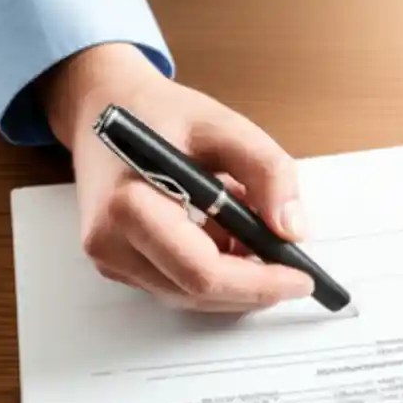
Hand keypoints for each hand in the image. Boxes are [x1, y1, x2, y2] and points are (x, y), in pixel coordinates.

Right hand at [39, 43, 313, 311]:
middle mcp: (110, 242)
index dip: (259, 283)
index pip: (203, 271)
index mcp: (129, 205)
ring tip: (254, 236)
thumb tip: (292, 229)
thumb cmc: (158, 113)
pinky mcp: (117, 265)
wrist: (101, 107)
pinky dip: (213, 272)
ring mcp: (110, 259)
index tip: (301, 278)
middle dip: (253, 286)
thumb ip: (267, 171)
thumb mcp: (223, 126)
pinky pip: (177, 285)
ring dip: (234, 278)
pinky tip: (228, 239)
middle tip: (293, 269)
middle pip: (198, 292)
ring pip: (190, 295)